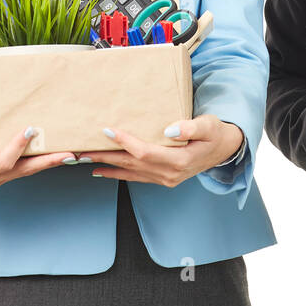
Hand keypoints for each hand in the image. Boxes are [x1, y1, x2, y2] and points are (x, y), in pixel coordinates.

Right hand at [0, 127, 71, 196]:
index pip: (3, 160)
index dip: (16, 147)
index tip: (29, 130)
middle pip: (26, 169)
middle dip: (49, 161)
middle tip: (71, 154)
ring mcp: (4, 176)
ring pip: (32, 169)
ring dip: (53, 162)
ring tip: (75, 153)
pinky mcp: (8, 172)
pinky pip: (30, 167)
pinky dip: (46, 161)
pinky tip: (60, 154)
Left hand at [88, 115, 243, 187]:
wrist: (224, 149)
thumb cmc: (215, 133)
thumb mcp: (208, 126)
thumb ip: (191, 128)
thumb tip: (170, 129)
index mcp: (179, 160)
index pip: (145, 151)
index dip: (125, 141)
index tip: (107, 130)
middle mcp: (170, 174)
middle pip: (131, 164)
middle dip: (105, 157)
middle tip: (81, 151)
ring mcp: (165, 179)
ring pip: (130, 172)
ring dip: (106, 166)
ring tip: (84, 160)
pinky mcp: (163, 179)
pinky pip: (135, 177)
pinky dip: (117, 174)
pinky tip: (102, 171)